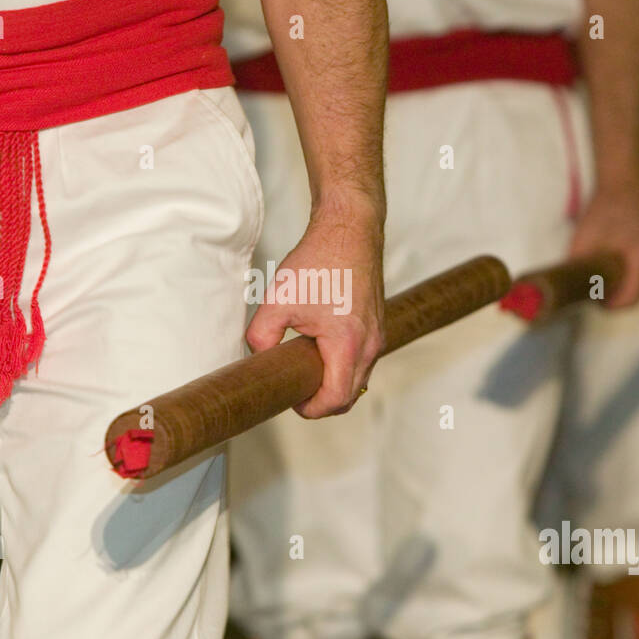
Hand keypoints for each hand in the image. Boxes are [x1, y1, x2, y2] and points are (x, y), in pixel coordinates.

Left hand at [245, 193, 385, 417]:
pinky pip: (362, 360)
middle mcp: (370, 345)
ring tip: (304, 367)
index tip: (292, 401)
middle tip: (294, 388)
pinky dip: (343, 365)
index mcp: (348, 344)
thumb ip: (261, 337)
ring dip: (333, 382)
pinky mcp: (377, 326)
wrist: (350, 228)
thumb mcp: (277, 299)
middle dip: (321, 400)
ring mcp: (378, 336)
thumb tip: (260, 360)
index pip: (335, 399)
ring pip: (358, 378)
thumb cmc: (320, 260)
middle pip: (349, 395)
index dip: (311, 410)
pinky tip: (320, 349)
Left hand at [569, 181, 638, 308]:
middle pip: (635, 298)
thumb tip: (562, 294)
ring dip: (620, 290)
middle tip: (588, 290)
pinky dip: (628, 281)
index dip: (606, 306)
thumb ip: (576, 269)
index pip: (628, 301)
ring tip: (599, 278)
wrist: (625, 184)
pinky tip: (612, 272)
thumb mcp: (583, 241)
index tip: (587, 300)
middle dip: (612, 299)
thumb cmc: (603, 209)